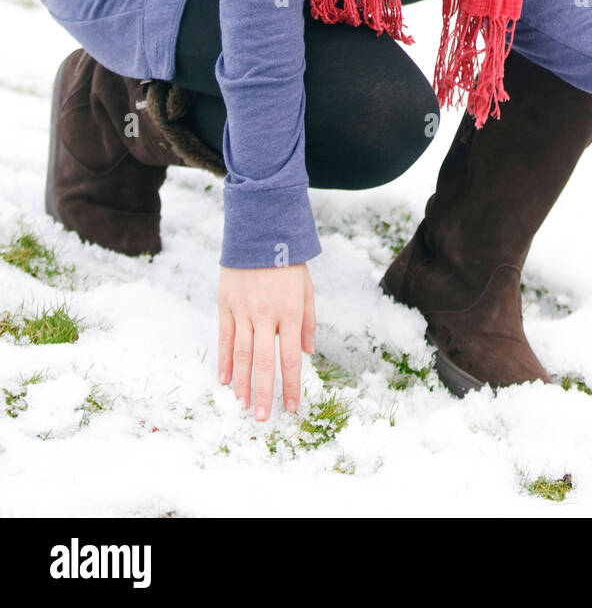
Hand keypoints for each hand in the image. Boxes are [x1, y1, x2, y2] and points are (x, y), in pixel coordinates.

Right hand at [218, 263, 315, 420]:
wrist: (261, 231)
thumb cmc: (288, 262)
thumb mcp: (307, 289)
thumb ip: (308, 321)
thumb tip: (307, 353)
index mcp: (290, 313)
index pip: (290, 358)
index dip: (291, 385)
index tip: (291, 407)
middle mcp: (266, 315)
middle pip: (263, 362)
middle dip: (263, 393)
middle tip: (261, 418)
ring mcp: (243, 310)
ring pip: (241, 354)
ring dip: (241, 383)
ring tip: (242, 404)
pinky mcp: (226, 304)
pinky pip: (224, 337)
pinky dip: (224, 360)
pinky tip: (225, 380)